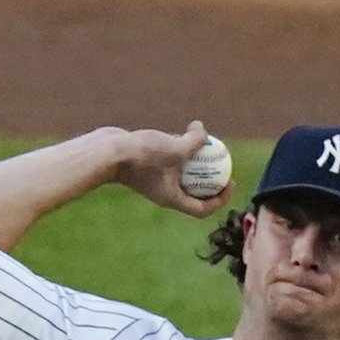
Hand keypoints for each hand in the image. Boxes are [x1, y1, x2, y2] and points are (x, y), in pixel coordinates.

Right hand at [112, 123, 233, 218]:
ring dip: (195, 161)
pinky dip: (179, 150)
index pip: (203, 208)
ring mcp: (156, 180)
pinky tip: (183, 131)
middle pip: (195, 192)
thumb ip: (193, 142)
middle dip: (210, 179)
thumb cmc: (141, 155)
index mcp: (173, 199)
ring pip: (182, 174)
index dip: (220, 198)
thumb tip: (205, 132)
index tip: (230, 181)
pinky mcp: (148, 167)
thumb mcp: (174, 148)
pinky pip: (170, 162)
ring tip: (203, 141)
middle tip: (223, 162)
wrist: (109, 153)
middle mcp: (165, 193)